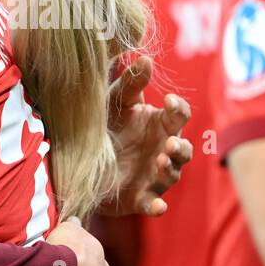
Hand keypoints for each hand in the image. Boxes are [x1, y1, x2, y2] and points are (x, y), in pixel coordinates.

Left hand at [101, 55, 192, 217]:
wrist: (80, 158)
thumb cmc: (106, 124)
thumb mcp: (114, 102)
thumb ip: (130, 83)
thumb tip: (145, 58)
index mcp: (159, 124)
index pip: (179, 116)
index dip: (178, 109)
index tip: (168, 100)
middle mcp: (162, 150)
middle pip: (183, 149)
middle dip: (181, 147)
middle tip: (170, 142)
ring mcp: (153, 176)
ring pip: (173, 175)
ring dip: (171, 169)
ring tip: (162, 161)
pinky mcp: (140, 198)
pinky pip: (153, 204)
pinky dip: (157, 207)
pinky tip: (159, 207)